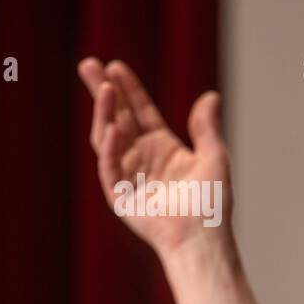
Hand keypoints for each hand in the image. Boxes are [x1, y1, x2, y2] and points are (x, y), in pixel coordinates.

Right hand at [77, 58, 233, 259]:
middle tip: (89, 64)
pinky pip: (111, 167)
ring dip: (106, 113)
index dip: (130, 89)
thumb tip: (211, 96)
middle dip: (104, 92)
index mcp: (163, 147)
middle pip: (118, 117)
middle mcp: (142, 158)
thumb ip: (207, 127)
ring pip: (109, 138)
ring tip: (106, 88)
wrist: (204, 238)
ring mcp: (128, 175)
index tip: (116, 66)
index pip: (141, 111)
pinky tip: (114, 127)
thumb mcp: (214, 157)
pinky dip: (111, 148)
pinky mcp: (120, 195)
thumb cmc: (212, 203)